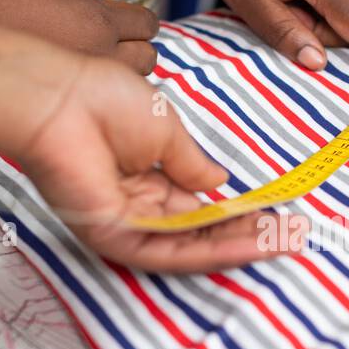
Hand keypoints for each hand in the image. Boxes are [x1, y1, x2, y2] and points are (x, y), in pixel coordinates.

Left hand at [13, 57, 289, 272]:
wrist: (58, 96)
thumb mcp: (166, 129)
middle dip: (246, 235)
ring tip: (282, 242)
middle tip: (290, 235)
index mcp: (143, 181)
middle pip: (198, 235)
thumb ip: (192, 163)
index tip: (274, 213)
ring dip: (238, 247)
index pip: (197, 210)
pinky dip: (212, 250)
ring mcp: (124, 227)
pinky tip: (250, 243)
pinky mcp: (114, 237)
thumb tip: (219, 182)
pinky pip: (171, 252)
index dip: (236, 215)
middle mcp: (134, 209)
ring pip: (190, 248)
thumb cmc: (100, 99)